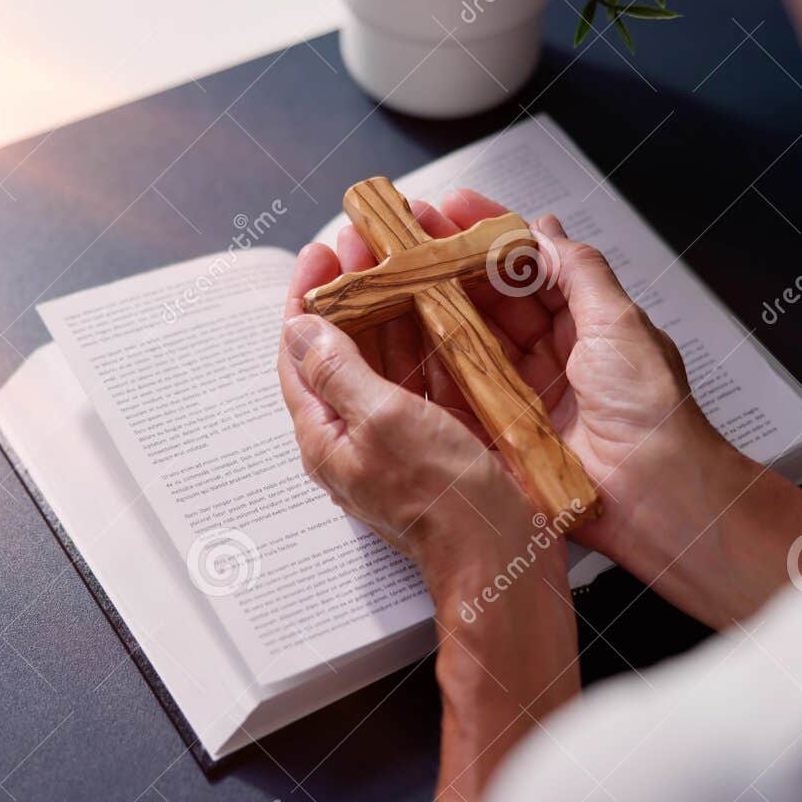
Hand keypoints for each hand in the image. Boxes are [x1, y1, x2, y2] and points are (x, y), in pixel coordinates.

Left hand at [277, 214, 582, 801]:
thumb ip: (340, 371)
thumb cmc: (447, 506)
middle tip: (370, 238)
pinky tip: (446, 304)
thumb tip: (302, 328)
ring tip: (407, 254)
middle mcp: (357, 435)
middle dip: (354, 288)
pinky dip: (431, 335)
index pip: (299, 351)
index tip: (323, 250)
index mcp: (328, 435)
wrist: (502, 563)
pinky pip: (425, 374)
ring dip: (394, 303)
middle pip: (343, 345)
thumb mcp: (384, 423)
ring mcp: (400, 437)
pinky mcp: (440, 439)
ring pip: (387, 354)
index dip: (308, 295)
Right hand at [285, 189, 801, 628]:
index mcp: (580, 324)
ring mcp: (517, 395)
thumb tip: (545, 229)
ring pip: (459, 342)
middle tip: (397, 237)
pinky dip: (420, 367)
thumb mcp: (620, 323)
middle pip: (481, 300)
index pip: (521, 267)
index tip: (447, 208)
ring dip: (421, 309)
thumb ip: (579, 272)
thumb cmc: (651, 411)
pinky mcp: (497, 434)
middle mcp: (545, 356)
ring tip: (381, 276)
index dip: (483, 235)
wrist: (656, 494)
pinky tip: (389, 338)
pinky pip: (450, 395)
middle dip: (439, 267)